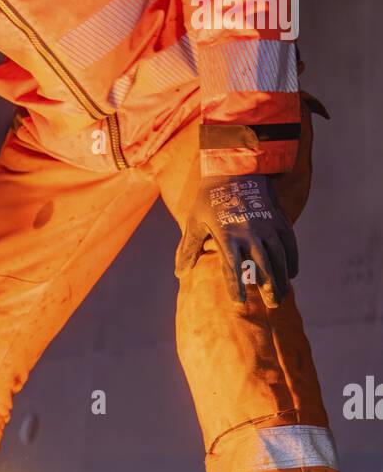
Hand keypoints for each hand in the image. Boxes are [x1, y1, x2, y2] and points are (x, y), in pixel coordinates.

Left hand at [177, 174, 297, 308]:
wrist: (235, 166)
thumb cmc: (209, 198)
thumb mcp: (194, 221)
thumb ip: (188, 249)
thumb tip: (179, 274)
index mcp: (227, 236)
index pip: (232, 268)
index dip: (236, 286)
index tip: (238, 302)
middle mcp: (250, 232)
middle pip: (262, 266)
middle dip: (268, 287)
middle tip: (272, 305)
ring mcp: (267, 225)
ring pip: (278, 257)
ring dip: (281, 278)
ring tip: (281, 296)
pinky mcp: (278, 218)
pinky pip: (289, 242)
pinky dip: (292, 258)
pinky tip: (292, 273)